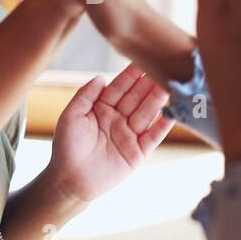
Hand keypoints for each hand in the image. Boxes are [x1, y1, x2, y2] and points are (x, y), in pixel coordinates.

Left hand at [47, 64, 174, 203]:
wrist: (69, 180)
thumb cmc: (66, 147)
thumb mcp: (71, 116)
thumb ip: (85, 95)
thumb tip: (102, 77)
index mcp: (102, 108)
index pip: (120, 87)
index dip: (131, 74)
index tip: (143, 59)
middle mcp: (118, 118)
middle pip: (137, 98)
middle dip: (149, 83)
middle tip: (164, 67)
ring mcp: (129, 135)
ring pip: (147, 113)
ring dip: (159, 99)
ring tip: (171, 85)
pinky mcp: (138, 153)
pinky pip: (153, 136)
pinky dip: (164, 125)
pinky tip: (173, 113)